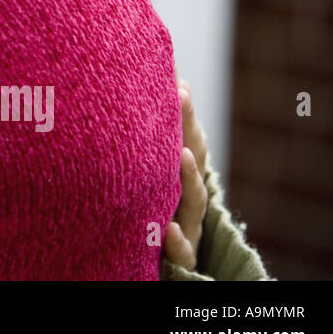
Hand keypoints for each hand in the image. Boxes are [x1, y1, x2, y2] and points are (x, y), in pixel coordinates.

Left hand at [163, 75, 208, 269]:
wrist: (165, 257)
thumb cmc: (153, 205)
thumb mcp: (149, 168)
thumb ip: (146, 134)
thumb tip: (137, 83)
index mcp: (180, 168)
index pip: (186, 132)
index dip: (182, 105)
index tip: (174, 76)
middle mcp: (188, 192)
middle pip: (194, 155)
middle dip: (188, 126)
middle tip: (180, 93)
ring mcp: (188, 223)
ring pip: (195, 200)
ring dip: (189, 177)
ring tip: (184, 155)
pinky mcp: (180, 255)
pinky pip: (182, 252)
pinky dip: (177, 241)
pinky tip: (169, 230)